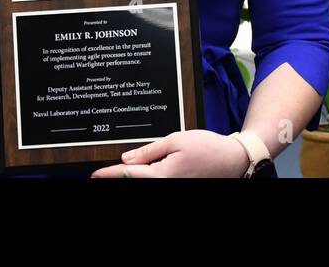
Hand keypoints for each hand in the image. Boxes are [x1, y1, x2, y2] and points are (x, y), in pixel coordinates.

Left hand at [91, 130, 251, 177]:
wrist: (233, 160)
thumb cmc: (207, 147)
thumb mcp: (175, 140)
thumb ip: (149, 151)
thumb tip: (127, 158)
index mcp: (162, 175)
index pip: (129, 174)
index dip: (109, 173)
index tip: (95, 174)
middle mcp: (166, 186)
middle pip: (136, 181)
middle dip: (120, 176)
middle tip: (103, 173)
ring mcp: (174, 188)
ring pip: (147, 182)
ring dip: (134, 176)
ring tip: (121, 169)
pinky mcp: (180, 186)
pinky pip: (158, 182)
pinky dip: (147, 177)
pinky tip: (143, 170)